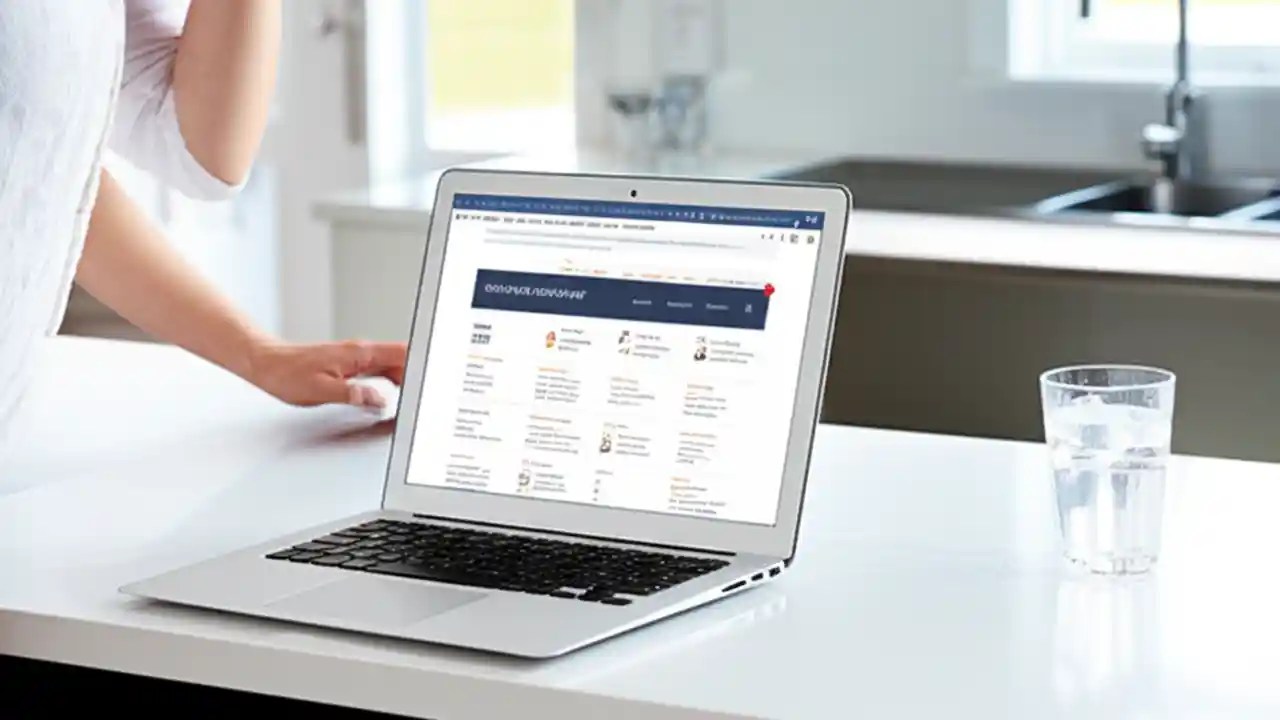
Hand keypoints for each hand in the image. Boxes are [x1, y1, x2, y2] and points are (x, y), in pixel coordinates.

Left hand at [246, 340, 406, 409]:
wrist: (267, 364)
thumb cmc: (287, 374)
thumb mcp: (320, 390)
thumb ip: (353, 395)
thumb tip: (378, 400)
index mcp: (359, 354)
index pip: (402, 354)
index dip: (420, 365)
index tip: (429, 379)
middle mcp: (360, 352)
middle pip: (402, 359)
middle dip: (416, 375)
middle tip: (422, 396)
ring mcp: (356, 357)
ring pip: (392, 365)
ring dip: (404, 379)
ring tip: (410, 397)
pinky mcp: (350, 364)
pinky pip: (379, 370)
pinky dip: (389, 380)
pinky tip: (388, 394)